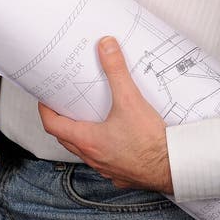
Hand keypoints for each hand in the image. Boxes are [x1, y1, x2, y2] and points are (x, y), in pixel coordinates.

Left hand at [38, 36, 172, 193]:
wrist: (174, 167)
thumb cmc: (151, 143)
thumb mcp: (130, 99)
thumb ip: (115, 70)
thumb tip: (106, 47)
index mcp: (88, 141)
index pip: (52, 125)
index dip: (45, 110)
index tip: (45, 98)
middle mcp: (94, 157)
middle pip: (65, 138)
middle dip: (61, 120)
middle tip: (63, 104)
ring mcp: (107, 168)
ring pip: (84, 151)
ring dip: (80, 134)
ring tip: (87, 116)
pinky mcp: (122, 172)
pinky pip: (104, 160)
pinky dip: (101, 147)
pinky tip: (112, 136)